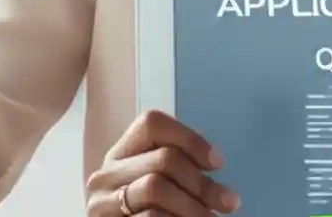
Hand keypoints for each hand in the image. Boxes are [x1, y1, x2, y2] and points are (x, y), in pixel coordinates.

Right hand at [85, 109, 240, 216]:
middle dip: (202, 182)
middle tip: (228, 203)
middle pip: (163, 158)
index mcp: (121, 154)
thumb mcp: (156, 183)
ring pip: (155, 187)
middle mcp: (105, 174)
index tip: (218, 163)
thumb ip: (177, 167)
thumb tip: (214, 161)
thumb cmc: (148, 213)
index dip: (190, 139)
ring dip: (193, 205)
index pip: (152, 123)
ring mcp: (102, 203)